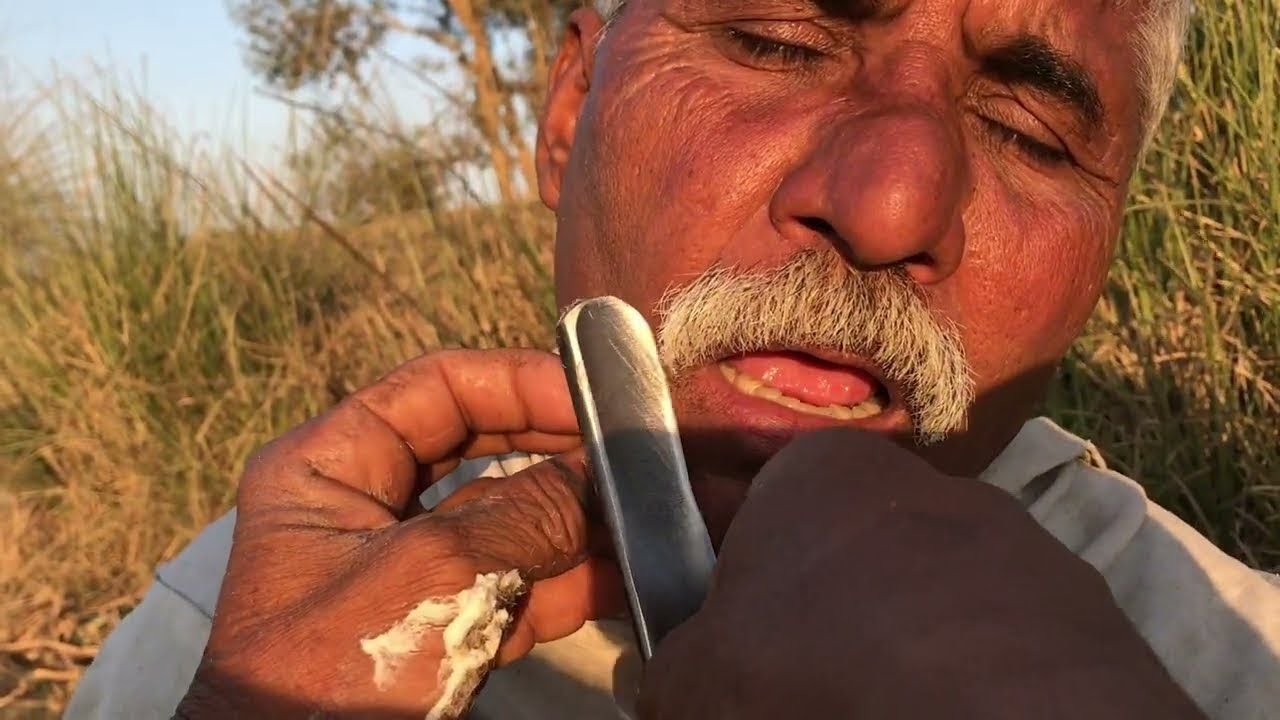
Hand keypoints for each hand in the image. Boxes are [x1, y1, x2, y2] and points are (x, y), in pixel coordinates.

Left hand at [173, 349, 622, 718]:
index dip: (519, 383)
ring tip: (656, 513)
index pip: (435, 389)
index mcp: (330, 468)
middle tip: (637, 451)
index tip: (595, 396)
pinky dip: (575, 582)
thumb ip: (522, 515)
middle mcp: (369, 508)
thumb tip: (597, 476)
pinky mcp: (445, 630)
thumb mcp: (431, 576)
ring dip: (581, 521)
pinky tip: (635, 576)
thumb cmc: (334, 673)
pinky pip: (519, 587)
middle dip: (562, 452)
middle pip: (484, 450)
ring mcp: (411, 572)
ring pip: (511, 523)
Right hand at [637, 428, 1205, 719]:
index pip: (756, 508)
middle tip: (805, 685)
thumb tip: (675, 679)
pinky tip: (959, 715)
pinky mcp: (1091, 614)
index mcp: (825, 471)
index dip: (734, 580)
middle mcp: (930, 484)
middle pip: (853, 553)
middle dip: (829, 615)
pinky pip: (1009, 647)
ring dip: (910, 647)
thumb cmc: (816, 678)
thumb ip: (675, 666)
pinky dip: (982, 681)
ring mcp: (1022, 546)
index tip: (736, 641)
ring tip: (886, 708)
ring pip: (937, 600)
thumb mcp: (697, 681)